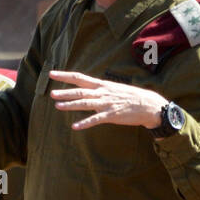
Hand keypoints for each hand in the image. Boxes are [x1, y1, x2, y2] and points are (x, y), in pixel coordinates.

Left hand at [49, 70, 167, 129]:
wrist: (148, 104)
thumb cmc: (130, 97)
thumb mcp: (113, 89)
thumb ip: (99, 90)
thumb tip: (87, 92)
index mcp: (101, 85)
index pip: (79, 78)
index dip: (64, 76)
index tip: (51, 74)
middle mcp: (102, 93)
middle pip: (80, 92)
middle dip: (65, 92)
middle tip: (51, 93)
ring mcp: (107, 104)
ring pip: (85, 104)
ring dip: (71, 105)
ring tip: (57, 106)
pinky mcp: (112, 115)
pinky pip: (96, 120)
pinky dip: (85, 123)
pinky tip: (75, 126)